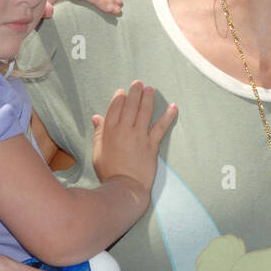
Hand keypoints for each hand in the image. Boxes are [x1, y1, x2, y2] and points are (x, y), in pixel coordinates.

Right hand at [91, 80, 176, 195]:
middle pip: (130, 106)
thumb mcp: (98, 152)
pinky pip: (161, 127)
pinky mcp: (152, 145)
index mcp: (109, 132)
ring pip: (144, 112)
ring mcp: (139, 136)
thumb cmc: (109, 173)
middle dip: (135, 93)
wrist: (125, 187)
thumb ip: (99, 133)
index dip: (119, 98)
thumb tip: (96, 117)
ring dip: (148, 99)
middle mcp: (124, 130)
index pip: (114, 109)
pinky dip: (168, 116)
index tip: (123, 91)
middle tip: (139, 83)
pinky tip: (173, 106)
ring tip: (151, 89)